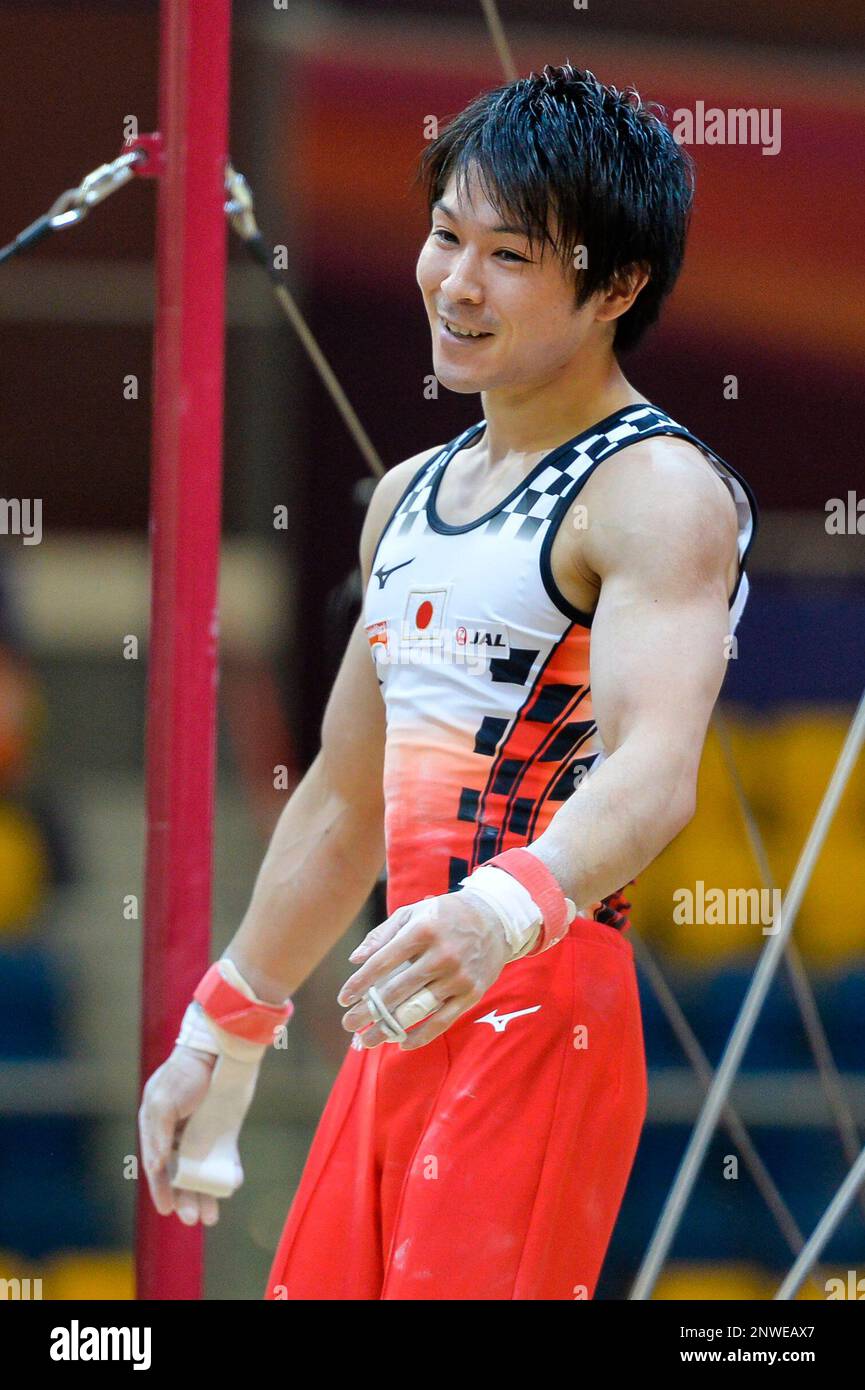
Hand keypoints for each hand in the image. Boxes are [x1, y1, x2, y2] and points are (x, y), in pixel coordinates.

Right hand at [138, 1045, 220, 1226]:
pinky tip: (231, 1184)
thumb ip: (157, 1134)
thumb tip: (154, 1168)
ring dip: (205, 1191)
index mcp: (156, 1126)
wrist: (219, 1047)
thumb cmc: (186, 1071)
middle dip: (186, 1196)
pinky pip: (223, 1155)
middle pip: (180, 1172)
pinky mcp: (223, 1127)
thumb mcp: (163, 1101)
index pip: (157, 1166)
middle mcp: (177, 1133)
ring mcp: (201, 1130)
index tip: (167, 1210)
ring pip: (201, 1169)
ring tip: (211, 1216)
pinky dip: (226, 1170)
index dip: (161, 1189)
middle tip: (194, 1218)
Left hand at [337, 889, 508, 1050]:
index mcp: (422, 930)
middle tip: (348, 1024)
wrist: (495, 920)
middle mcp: (441, 954)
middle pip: (396, 990)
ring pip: (417, 1009)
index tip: (343, 998)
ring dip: (388, 1028)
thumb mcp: (412, 914)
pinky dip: (421, 1036)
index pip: (383, 961)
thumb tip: (355, 958)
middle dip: (368, 1011)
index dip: (360, 983)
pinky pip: (442, 1021)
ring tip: (368, 1040)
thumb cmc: (444, 916)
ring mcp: (458, 976)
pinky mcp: (471, 994)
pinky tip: (401, 1043)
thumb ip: (382, 934)